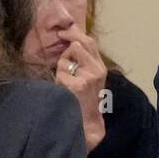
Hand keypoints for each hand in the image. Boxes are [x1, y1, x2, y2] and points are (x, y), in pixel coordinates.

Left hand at [55, 29, 107, 151]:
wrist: (87, 124)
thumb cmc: (84, 101)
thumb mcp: (89, 80)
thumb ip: (83, 61)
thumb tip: (71, 41)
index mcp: (101, 67)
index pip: (89, 42)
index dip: (75, 34)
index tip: (63, 33)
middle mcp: (97, 70)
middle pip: (78, 44)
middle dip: (65, 50)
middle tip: (61, 55)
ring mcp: (88, 77)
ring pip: (66, 58)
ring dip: (60, 68)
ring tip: (64, 81)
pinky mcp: (78, 84)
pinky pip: (60, 71)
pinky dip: (58, 79)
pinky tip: (63, 89)